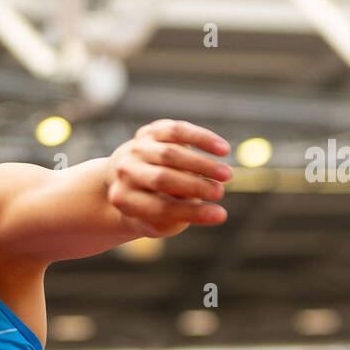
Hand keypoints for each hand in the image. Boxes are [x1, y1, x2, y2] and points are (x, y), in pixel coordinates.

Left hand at [107, 119, 231, 238]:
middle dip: (196, 187)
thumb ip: (180, 215)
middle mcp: (125, 171)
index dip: (192, 212)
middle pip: (162, 179)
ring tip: (227, 176)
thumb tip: (215, 213)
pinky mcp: (151, 131)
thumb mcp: (160, 219)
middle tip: (220, 193)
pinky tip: (224, 149)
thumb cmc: (152, 204)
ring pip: (171, 154)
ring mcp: (136, 148)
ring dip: (202, 164)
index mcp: (123, 198)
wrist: (129, 177)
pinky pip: (177, 131)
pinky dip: (202, 139)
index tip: (221, 216)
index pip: (160, 208)